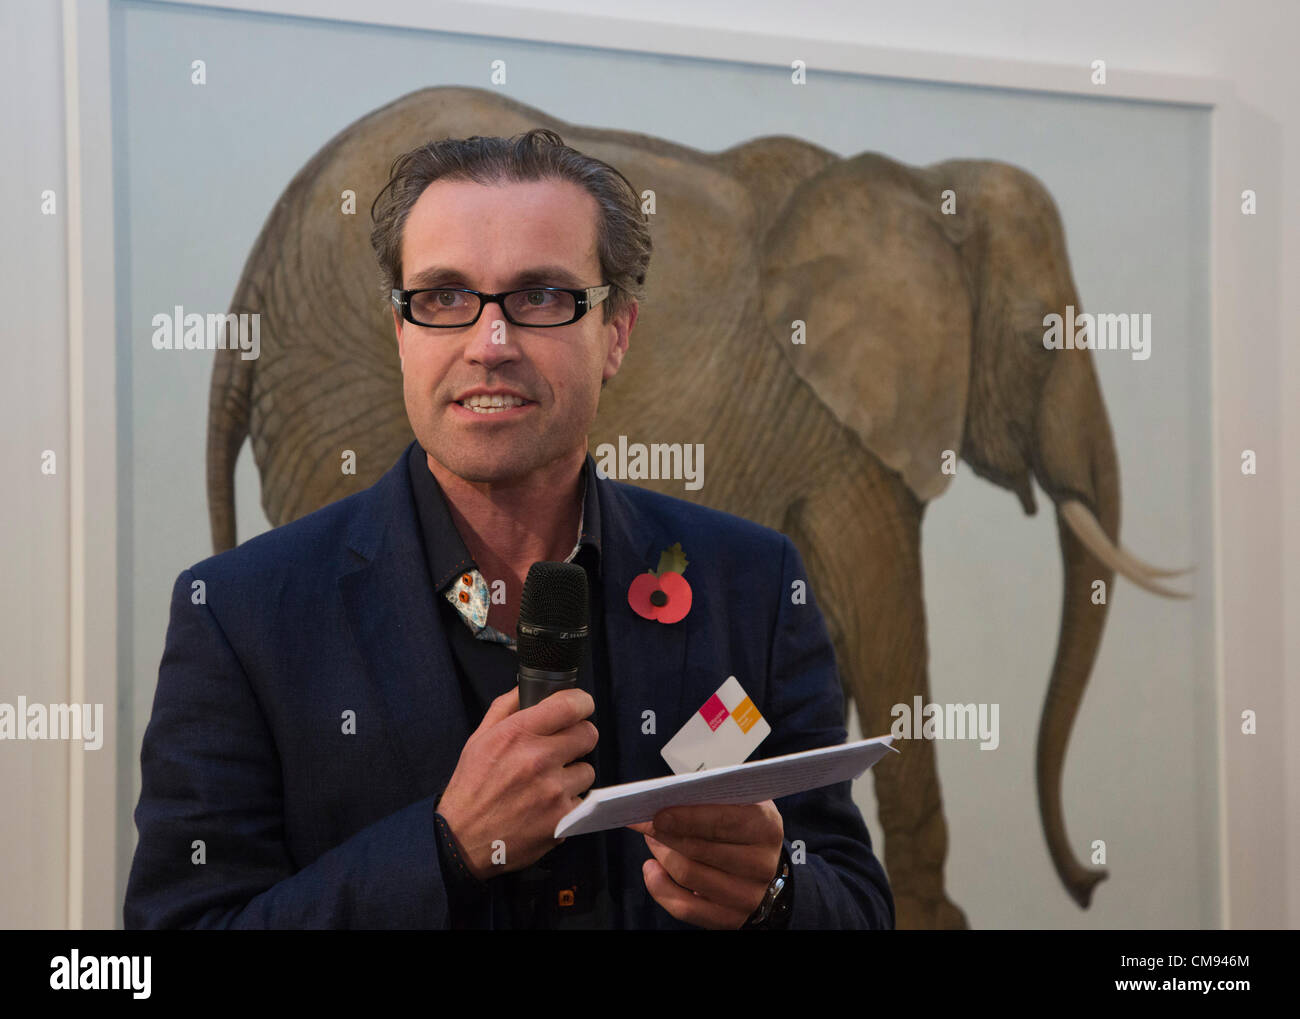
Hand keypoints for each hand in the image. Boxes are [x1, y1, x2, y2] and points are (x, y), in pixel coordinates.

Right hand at [437, 687, 597, 880]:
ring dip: (573, 774)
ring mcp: (553, 791)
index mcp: (517, 734)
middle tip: (563, 748)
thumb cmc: (471, 787)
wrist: (462, 840)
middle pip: (588, 734)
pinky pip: (583, 800)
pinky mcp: (563, 819)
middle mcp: (538, 759)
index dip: (581, 703)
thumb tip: (528, 686)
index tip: (580, 707)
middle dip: (578, 737)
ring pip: (588, 770)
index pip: (571, 705)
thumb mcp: (479, 739)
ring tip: (549, 783)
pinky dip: (569, 802)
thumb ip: (505, 707)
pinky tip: (548, 805)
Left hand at [626, 800, 783, 928]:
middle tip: (644, 822)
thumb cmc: (743, 824)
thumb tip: (668, 796)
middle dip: (664, 833)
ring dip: (661, 855)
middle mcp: (761, 864)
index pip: (722, 821)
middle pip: (699, 848)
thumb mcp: (738, 801)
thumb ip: (710, 796)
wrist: (762, 862)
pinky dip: (660, 887)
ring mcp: (747, 895)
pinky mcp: (730, 918)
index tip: (658, 814)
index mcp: (766, 827)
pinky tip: (652, 869)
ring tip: (652, 839)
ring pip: (688, 874)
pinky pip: (685, 908)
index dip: (686, 817)